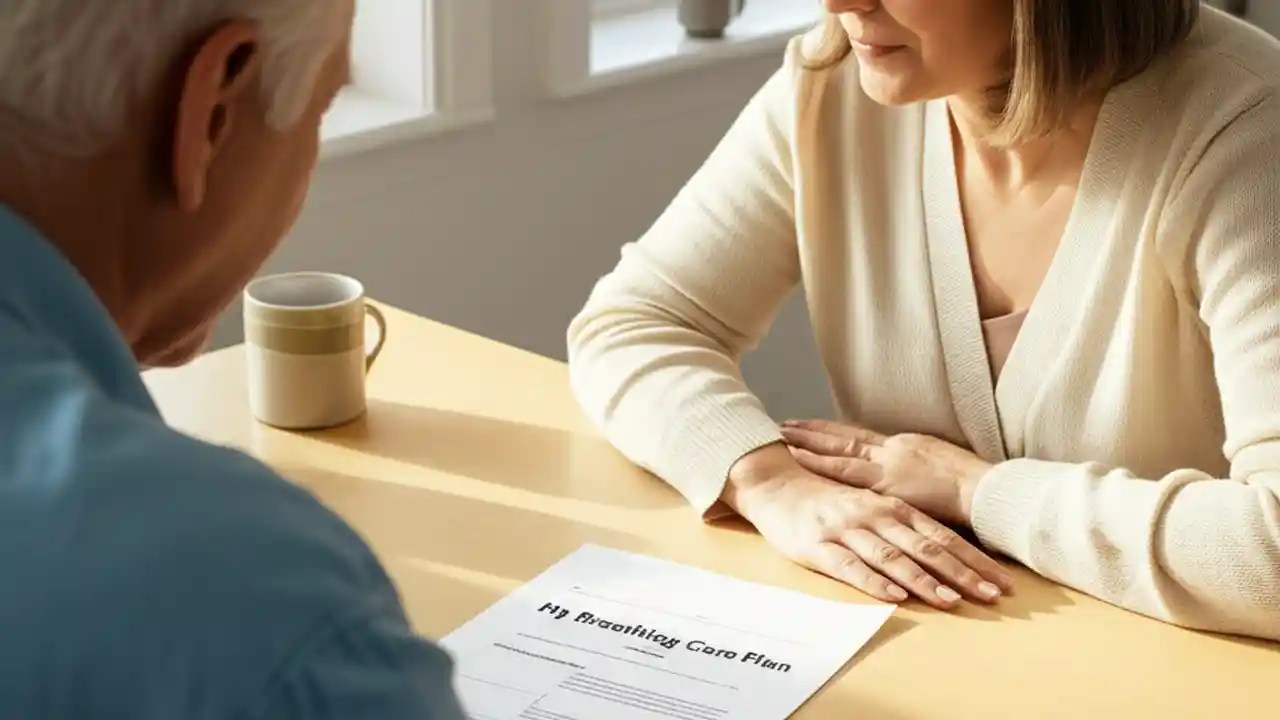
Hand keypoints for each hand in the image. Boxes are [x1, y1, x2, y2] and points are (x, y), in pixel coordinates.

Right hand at [725, 447, 1013, 608]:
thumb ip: (901, 525)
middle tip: (991, 597)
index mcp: (892, 507)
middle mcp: (875, 516)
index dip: (973, 560)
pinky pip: (851, 568)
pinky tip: (894, 597)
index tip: (1001, 582)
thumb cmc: (827, 499)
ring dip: (924, 581)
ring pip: (892, 558)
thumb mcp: (871, 505)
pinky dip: (874, 582)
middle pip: (926, 548)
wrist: (776, 483)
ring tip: (951, 601)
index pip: (942, 536)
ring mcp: (848, 531)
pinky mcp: (821, 547)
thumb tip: (942, 552)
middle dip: (962, 574)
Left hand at [780, 419, 992, 526]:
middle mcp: (893, 450)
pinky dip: (821, 467)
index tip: (810, 426)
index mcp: (906, 446)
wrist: (990, 490)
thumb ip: (920, 470)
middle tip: (783, 425)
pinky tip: (800, 463)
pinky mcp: (888, 484)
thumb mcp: (944, 469)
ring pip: (839, 453)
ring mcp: (889, 466)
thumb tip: (909, 475)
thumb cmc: (976, 486)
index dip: (834, 432)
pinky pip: (845, 474)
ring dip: (809, 446)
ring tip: (781, 438)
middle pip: (844, 439)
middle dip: (813, 433)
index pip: (861, 437)